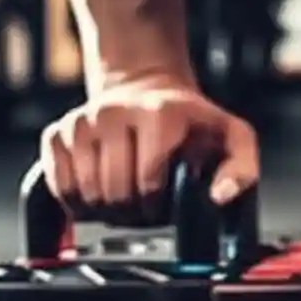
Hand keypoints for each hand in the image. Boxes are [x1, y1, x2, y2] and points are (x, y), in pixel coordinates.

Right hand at [40, 71, 258, 226]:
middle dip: (130, 210)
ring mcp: (83, 121)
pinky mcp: (58, 132)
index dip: (155, 202)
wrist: (148, 90)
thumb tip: (219, 196)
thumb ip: (242, 169)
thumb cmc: (191, 121)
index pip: (147, 179)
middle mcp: (116, 112)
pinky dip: (76, 200)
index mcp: (160, 113)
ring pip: (86, 192)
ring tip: (124, 197)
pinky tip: (98, 190)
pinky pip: (59, 185)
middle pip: (115, 191)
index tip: (163, 200)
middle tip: (142, 205)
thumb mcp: (232, 138)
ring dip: (104, 208)